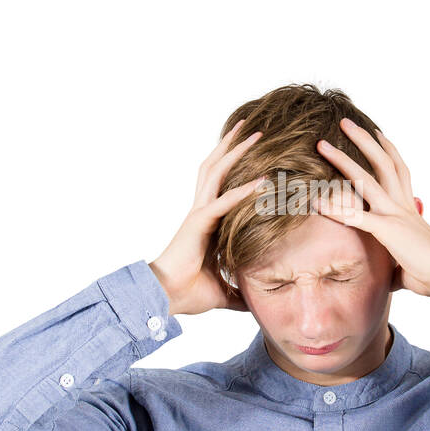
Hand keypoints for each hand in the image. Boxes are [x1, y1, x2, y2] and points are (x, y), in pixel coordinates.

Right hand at [149, 119, 266, 316]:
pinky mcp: (199, 223)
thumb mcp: (224, 291)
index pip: (221, 185)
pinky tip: (263, 180)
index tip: (252, 153)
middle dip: (232, 146)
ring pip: (216, 172)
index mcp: (205, 221)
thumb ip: (240, 292)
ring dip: (236, 151)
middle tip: (251, 127)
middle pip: (215, 167)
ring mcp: (198, 214)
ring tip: (254, 133)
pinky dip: (244, 190)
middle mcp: (200, 210)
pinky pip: (224, 202)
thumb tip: (255, 303)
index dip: (234, 167)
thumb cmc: (189, 292)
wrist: (166, 298)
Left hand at [315, 118, 429, 300]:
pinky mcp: (388, 230)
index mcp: (410, 210)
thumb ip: (399, 262)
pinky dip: (335, 209)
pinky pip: (356, 217)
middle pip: (384, 163)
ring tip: (323, 144)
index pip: (400, 171)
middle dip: (364, 141)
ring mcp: (395, 215)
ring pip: (366, 179)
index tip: (377, 134)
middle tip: (346, 123)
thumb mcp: (412, 262)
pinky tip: (316, 201)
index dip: (388, 151)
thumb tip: (393, 272)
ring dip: (343, 160)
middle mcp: (403, 205)